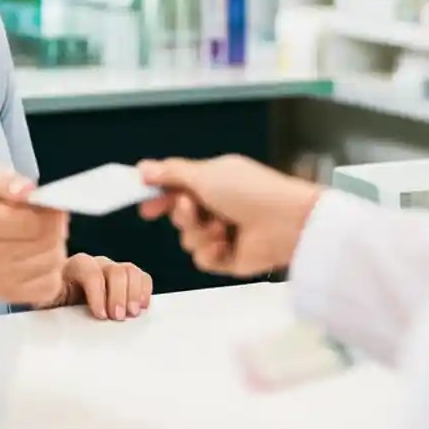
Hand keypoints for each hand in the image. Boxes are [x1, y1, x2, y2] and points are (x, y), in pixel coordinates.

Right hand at [0, 163, 67, 305]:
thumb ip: (6, 180)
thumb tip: (26, 190)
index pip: (32, 224)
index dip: (50, 212)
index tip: (48, 205)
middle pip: (46, 243)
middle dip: (54, 227)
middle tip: (46, 219)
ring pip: (52, 263)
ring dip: (55, 246)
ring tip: (40, 236)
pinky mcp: (7, 296)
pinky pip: (49, 286)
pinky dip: (52, 270)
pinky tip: (38, 256)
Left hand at [36, 254, 153, 320]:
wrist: (60, 306)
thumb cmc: (52, 306)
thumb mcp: (46, 303)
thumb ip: (48, 301)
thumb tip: (50, 306)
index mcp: (72, 268)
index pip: (89, 270)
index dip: (97, 292)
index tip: (100, 315)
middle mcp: (95, 265)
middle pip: (114, 270)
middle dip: (118, 294)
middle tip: (118, 317)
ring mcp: (112, 270)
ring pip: (130, 271)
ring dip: (134, 293)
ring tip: (132, 314)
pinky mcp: (125, 280)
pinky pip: (141, 277)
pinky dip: (145, 291)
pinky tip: (142, 307)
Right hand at [137, 155, 321, 277]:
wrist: (285, 222)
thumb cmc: (251, 191)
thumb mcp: (205, 174)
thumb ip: (171, 173)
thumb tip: (142, 168)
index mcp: (214, 182)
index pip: (178, 188)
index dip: (160, 195)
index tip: (146, 202)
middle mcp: (218, 206)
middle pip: (179, 216)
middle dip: (182, 214)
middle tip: (191, 208)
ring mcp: (224, 232)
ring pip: (188, 239)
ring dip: (199, 233)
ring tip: (220, 226)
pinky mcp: (229, 257)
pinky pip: (202, 259)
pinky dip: (211, 251)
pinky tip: (226, 243)